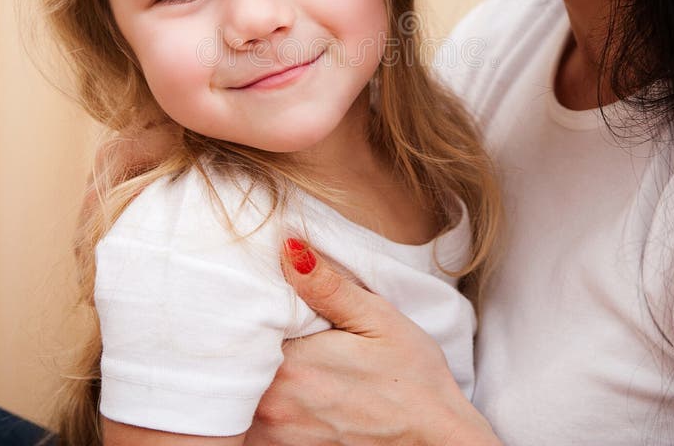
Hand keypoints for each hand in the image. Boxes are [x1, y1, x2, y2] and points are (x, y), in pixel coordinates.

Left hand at [245, 240, 500, 445]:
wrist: (436, 440)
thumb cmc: (412, 378)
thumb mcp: (376, 319)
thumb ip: (327, 286)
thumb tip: (287, 246)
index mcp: (292, 366)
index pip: (242, 326)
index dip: (247, 305)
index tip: (262, 291)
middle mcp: (273, 406)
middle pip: (237, 359)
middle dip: (247, 336)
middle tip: (270, 314)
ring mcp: (276, 435)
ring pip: (240, 391)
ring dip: (249, 369)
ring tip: (278, 347)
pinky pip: (251, 420)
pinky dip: (258, 398)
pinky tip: (286, 381)